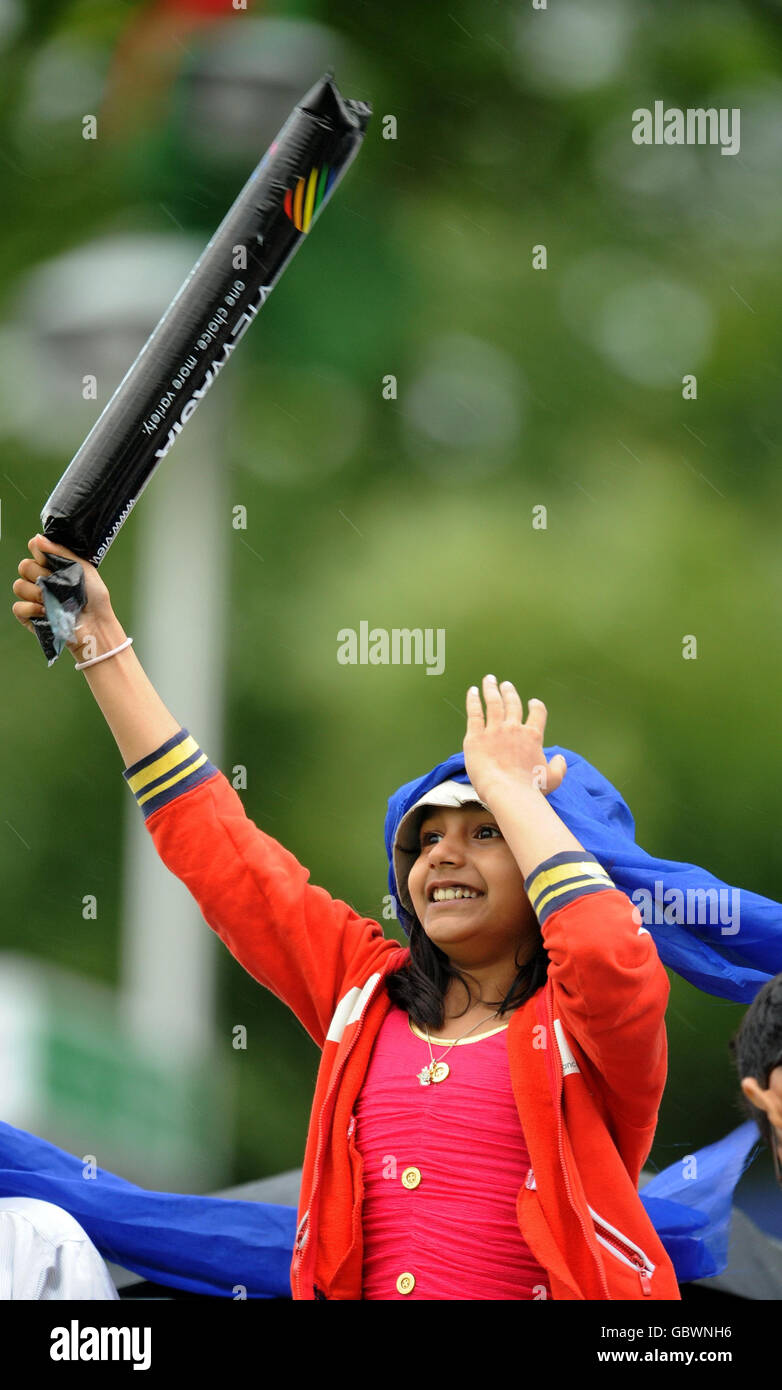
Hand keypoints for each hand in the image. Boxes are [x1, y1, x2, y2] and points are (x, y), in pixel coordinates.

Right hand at [12, 534, 114, 659]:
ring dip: (36, 592)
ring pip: (18, 586)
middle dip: (40, 574)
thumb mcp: (83, 568)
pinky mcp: (30, 617)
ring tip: (53, 600)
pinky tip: (45, 612)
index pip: (34, 548)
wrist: (97, 625)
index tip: (52, 561)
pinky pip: (18, 607)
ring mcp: (34, 598)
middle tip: (57, 584)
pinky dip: (31, 609)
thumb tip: (38, 538)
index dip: (40, 552)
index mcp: (53, 566)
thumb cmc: (95, 597)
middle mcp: (41, 580)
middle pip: (24, 566)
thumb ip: (61, 552)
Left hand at [463, 675, 566, 805]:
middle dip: (509, 692)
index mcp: (532, 736)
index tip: (533, 702)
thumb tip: (561, 758)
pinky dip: (473, 700)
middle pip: (512, 703)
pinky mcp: (476, 737)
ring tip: (489, 680)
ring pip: (493, 702)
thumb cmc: (532, 789)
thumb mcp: (553, 779)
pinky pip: (474, 713)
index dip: (536, 706)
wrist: (509, 793)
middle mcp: (514, 728)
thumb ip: (559, 767)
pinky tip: (472, 691)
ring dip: (491, 689)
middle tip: (505, 684)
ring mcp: (494, 731)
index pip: (537, 713)